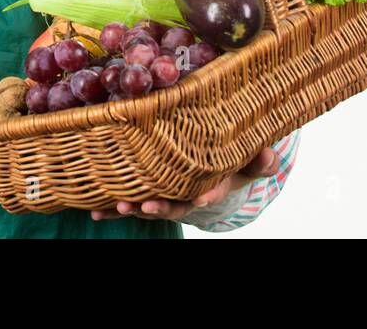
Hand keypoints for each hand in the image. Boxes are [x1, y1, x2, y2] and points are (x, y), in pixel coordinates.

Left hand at [90, 147, 278, 221]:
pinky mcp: (149, 194)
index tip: (203, 196)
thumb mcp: (250, 161)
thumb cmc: (232, 162)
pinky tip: (96, 211)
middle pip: (176, 204)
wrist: (211, 174)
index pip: (212, 191)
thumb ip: (260, 160)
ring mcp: (167, 197)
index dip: (209, 194)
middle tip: (148, 206)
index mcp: (213, 184)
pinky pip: (130, 202)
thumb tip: (270, 154)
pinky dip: (112, 208)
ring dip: (134, 208)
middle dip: (162, 207)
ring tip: (120, 208)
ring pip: (150, 205)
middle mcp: (188, 195)